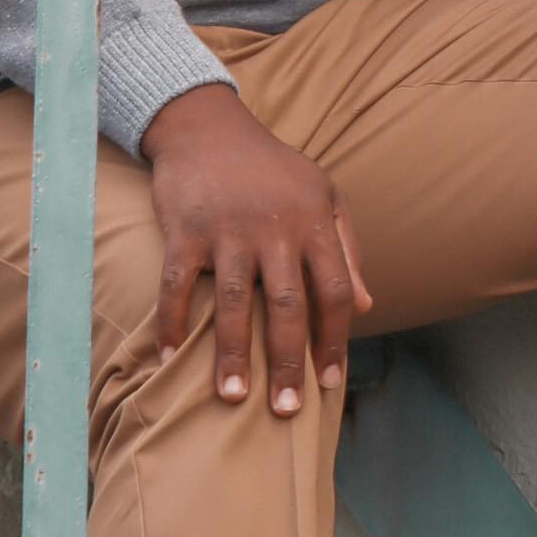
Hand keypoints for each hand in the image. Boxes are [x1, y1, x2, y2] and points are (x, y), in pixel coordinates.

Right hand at [143, 82, 371, 415]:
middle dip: (287, 363)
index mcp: (313, 221)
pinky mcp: (184, 229)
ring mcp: (227, 229)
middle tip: (286, 411)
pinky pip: (176, 285)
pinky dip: (172, 323)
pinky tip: (170, 358)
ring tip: (233, 399)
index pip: (335, 290)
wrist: (207, 126)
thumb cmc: (272, 168)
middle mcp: (274, 228)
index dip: (335, 339)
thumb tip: (366, 306)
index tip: (331, 382)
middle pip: (287, 307)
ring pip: (233, 303)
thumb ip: (347, 249)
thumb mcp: (323, 195)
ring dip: (232, 355)